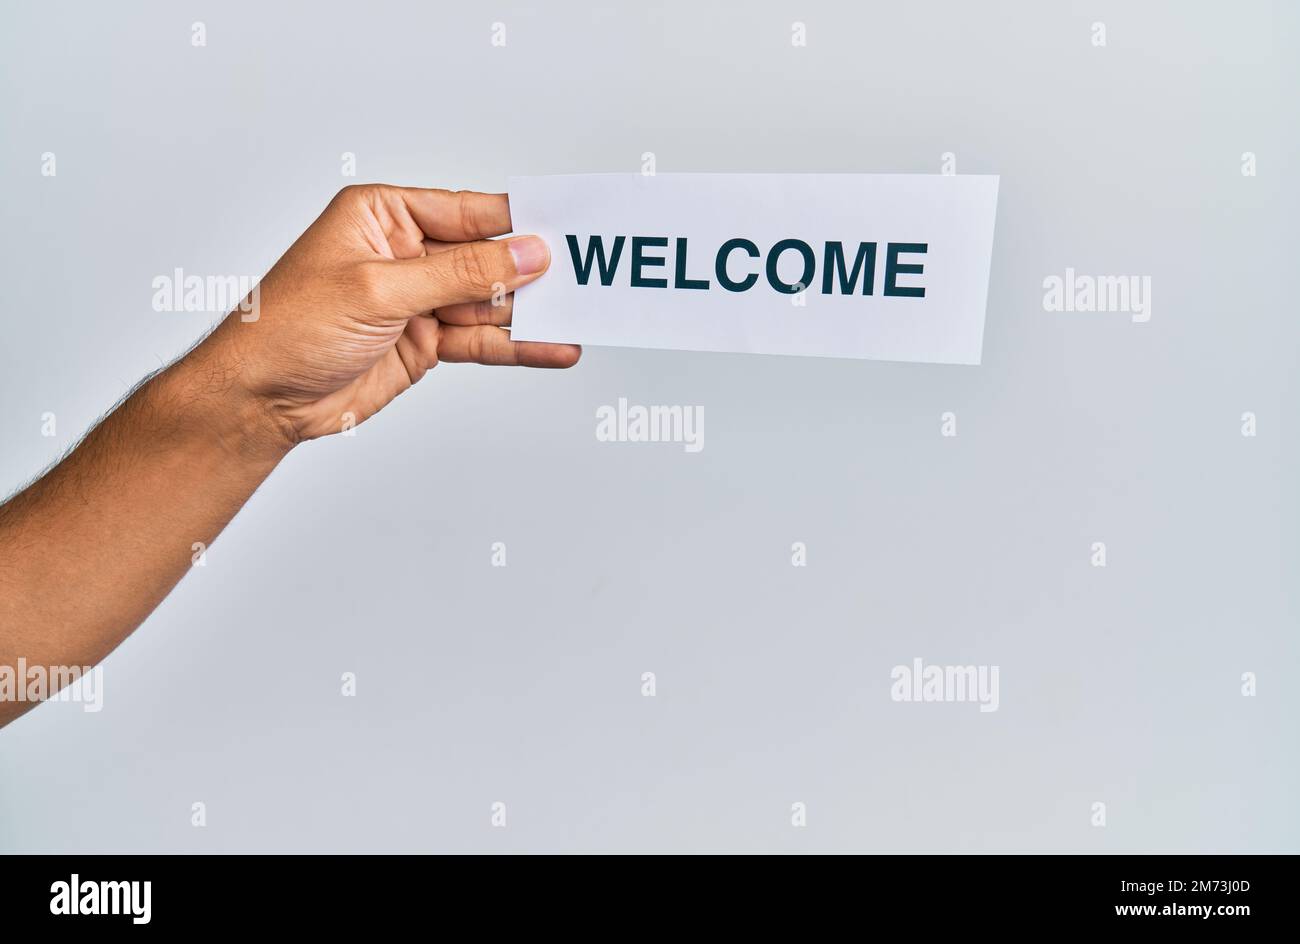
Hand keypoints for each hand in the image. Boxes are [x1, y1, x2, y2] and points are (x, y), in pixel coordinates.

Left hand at [199, 184, 579, 445]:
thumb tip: (525, 253)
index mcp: (384, 216)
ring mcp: (418, 300)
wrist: (259, 400)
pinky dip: (518, 346)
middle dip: (533, 271)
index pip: (467, 212)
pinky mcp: (426, 343)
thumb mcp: (380, 290)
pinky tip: (554, 347)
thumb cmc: (289, 328)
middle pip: (487, 257)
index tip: (567, 228)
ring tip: (582, 317)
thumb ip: (461, 273)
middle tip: (588, 276)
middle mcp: (405, 253)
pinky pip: (483, 340)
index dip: (518, 222)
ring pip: (491, 302)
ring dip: (533, 313)